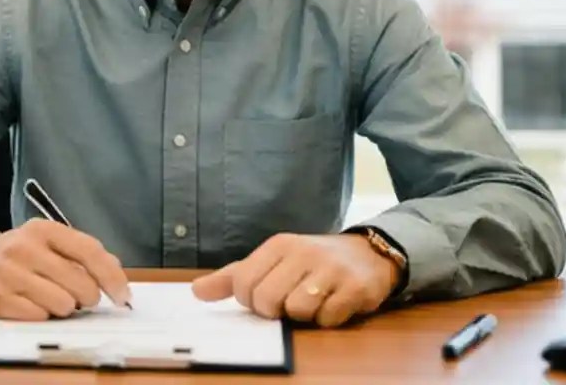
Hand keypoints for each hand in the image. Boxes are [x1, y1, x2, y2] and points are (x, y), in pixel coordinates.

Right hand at [0, 219, 131, 319]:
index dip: (111, 276)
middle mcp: (25, 248)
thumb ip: (81, 252)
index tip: (122, 295)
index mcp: (44, 230)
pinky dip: (42, 315)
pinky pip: (39, 317)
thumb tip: (115, 272)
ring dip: (64, 308)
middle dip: (88, 297)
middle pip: (80, 284)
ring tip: (51, 298)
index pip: (89, 251)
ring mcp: (9, 273)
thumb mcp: (48, 242)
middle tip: (80, 297)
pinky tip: (32, 305)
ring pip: (63, 304)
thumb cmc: (18, 254)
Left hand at [191, 233, 401, 327]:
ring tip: (314, 302)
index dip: (250, 301)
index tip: (264, 297)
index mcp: (279, 245)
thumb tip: (196, 291)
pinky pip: (327, 318)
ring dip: (303, 316)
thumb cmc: (311, 262)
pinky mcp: (354, 287)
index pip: (243, 282)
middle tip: (289, 303)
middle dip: (274, 311)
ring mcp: (330, 269)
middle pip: (267, 300)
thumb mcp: (273, 261)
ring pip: (297, 310)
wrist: (369, 253)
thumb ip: (234, 277)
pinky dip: (328, 319)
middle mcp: (303, 252)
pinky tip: (334, 304)